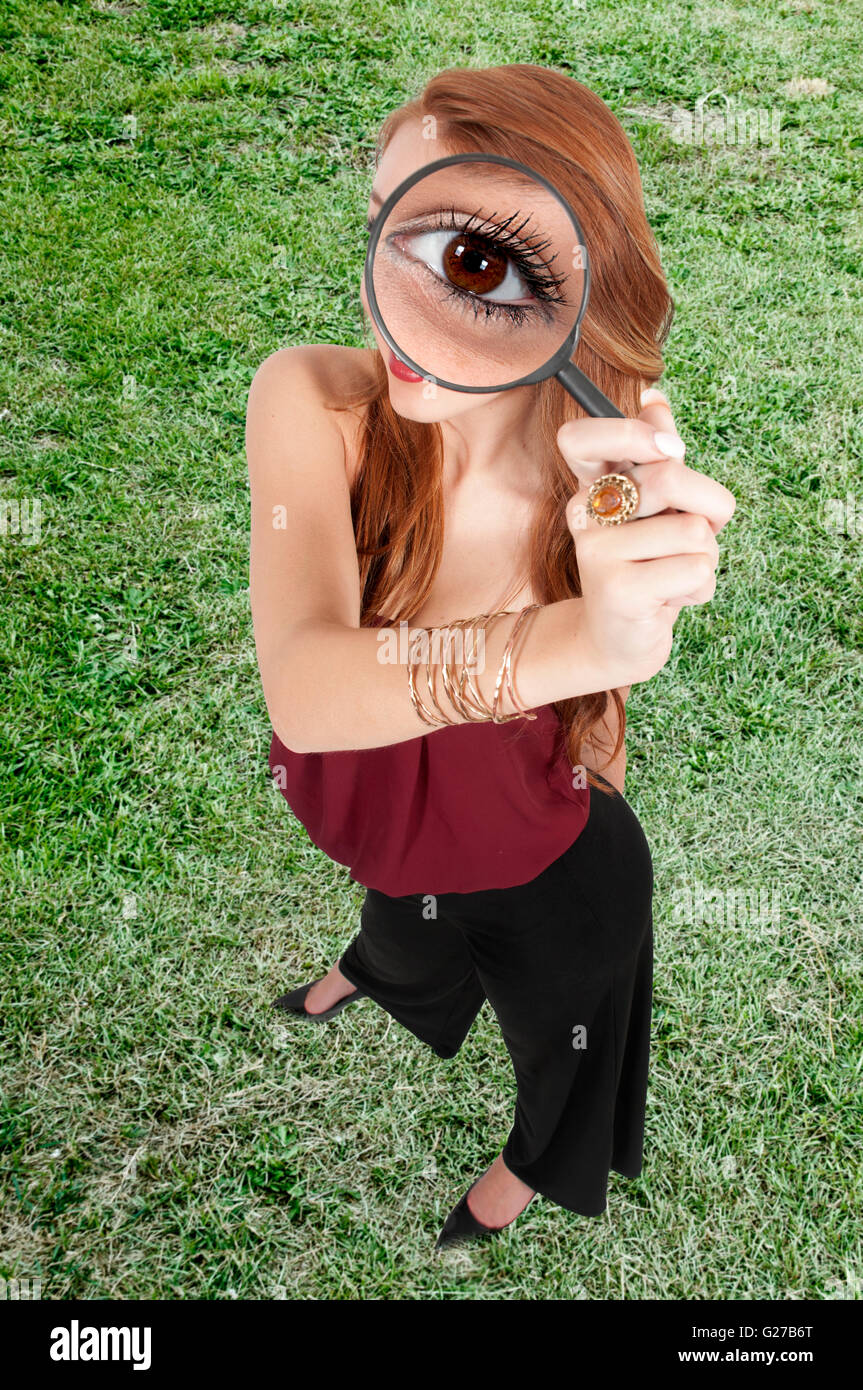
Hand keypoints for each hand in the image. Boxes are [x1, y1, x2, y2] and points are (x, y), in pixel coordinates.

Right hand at [557, 388, 735, 686]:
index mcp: (590, 485)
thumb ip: (657, 455)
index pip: (579, 438)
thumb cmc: (647, 565)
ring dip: (705, 558)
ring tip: (673, 574)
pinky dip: (700, 589)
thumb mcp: (658, 507)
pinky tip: (669, 599)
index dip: (628, 433)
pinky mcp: (619, 591)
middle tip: (693, 535)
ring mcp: (596, 553)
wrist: (621, 638)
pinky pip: (697, 570)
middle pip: (668, 477)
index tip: (671, 450)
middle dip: (707, 506)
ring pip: (694, 532)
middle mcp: (583, 514)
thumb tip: (655, 401)